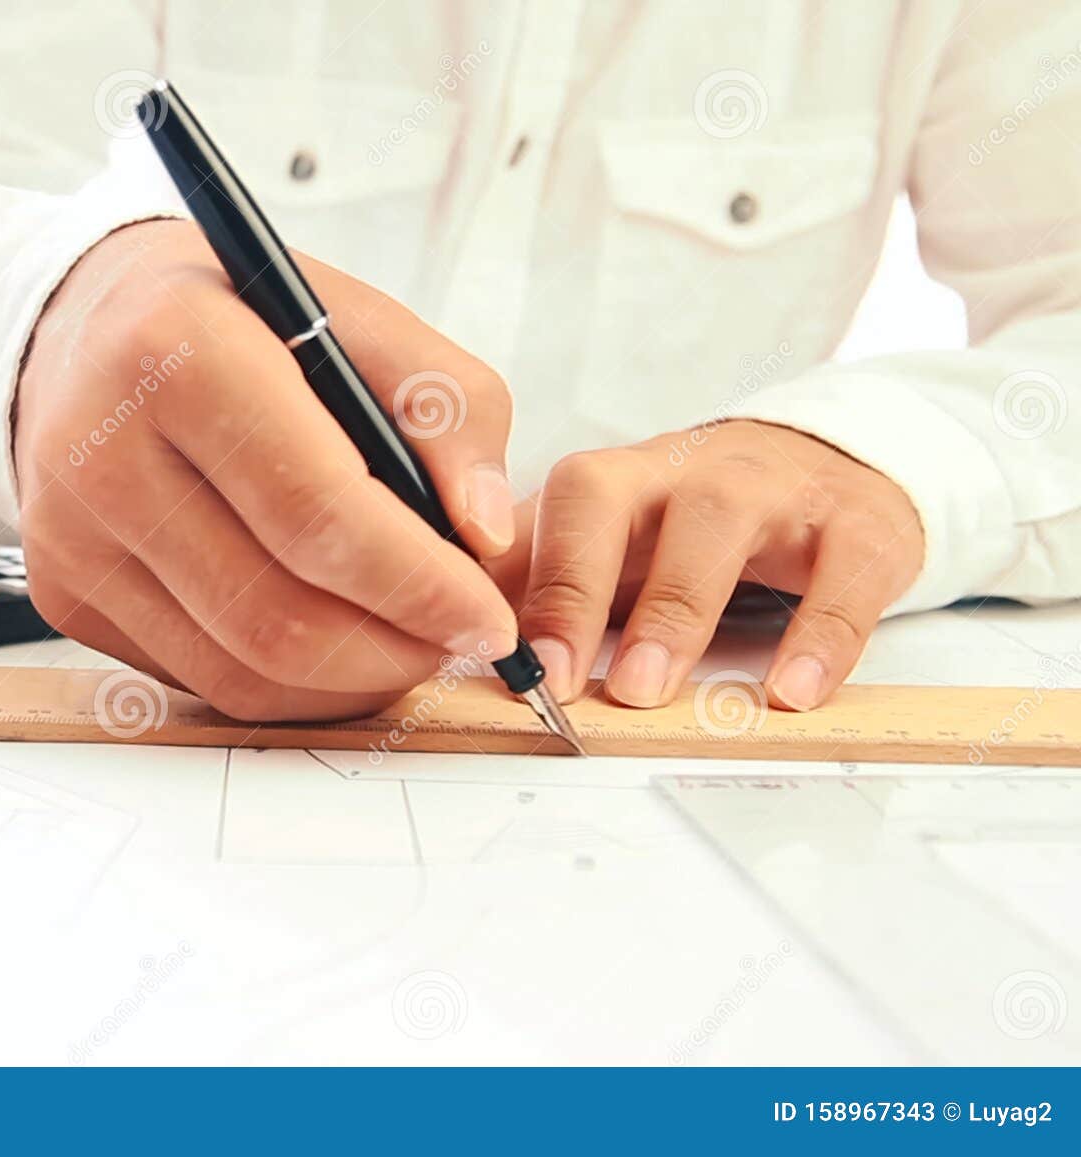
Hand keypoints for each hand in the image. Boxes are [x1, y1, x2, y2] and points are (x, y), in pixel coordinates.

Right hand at [13, 221, 519, 720]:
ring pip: (243, 670)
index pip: (315, 509)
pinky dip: (293, 683)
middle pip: (278, 615)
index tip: (491, 618)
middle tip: (460, 638)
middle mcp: (99, 452)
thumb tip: (484, 535)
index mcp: (177, 353)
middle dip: (397, 647)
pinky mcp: (64, 595)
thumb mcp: (355, 315)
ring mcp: (69, 537)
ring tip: (409, 639)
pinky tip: (335, 640)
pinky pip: (203, 681)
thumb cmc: (238, 319)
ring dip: (352, 678)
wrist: (86, 328)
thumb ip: (446, 405)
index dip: (419, 583)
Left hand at [513, 421, 924, 710]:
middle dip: (584, 589)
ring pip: (719, 522)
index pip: (562, 505)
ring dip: (678, 610)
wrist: (830, 466)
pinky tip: (792, 692)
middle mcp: (687, 469)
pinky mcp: (858, 525)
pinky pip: (843, 572)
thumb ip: (539, 579)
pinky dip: (821, 635)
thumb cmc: (695, 520)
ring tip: (651, 692)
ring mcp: (774, 489)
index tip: (521, 661)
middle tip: (566, 680)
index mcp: (618, 478)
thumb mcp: (616, 541)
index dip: (540, 579)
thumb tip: (450, 633)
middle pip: (617, 500)